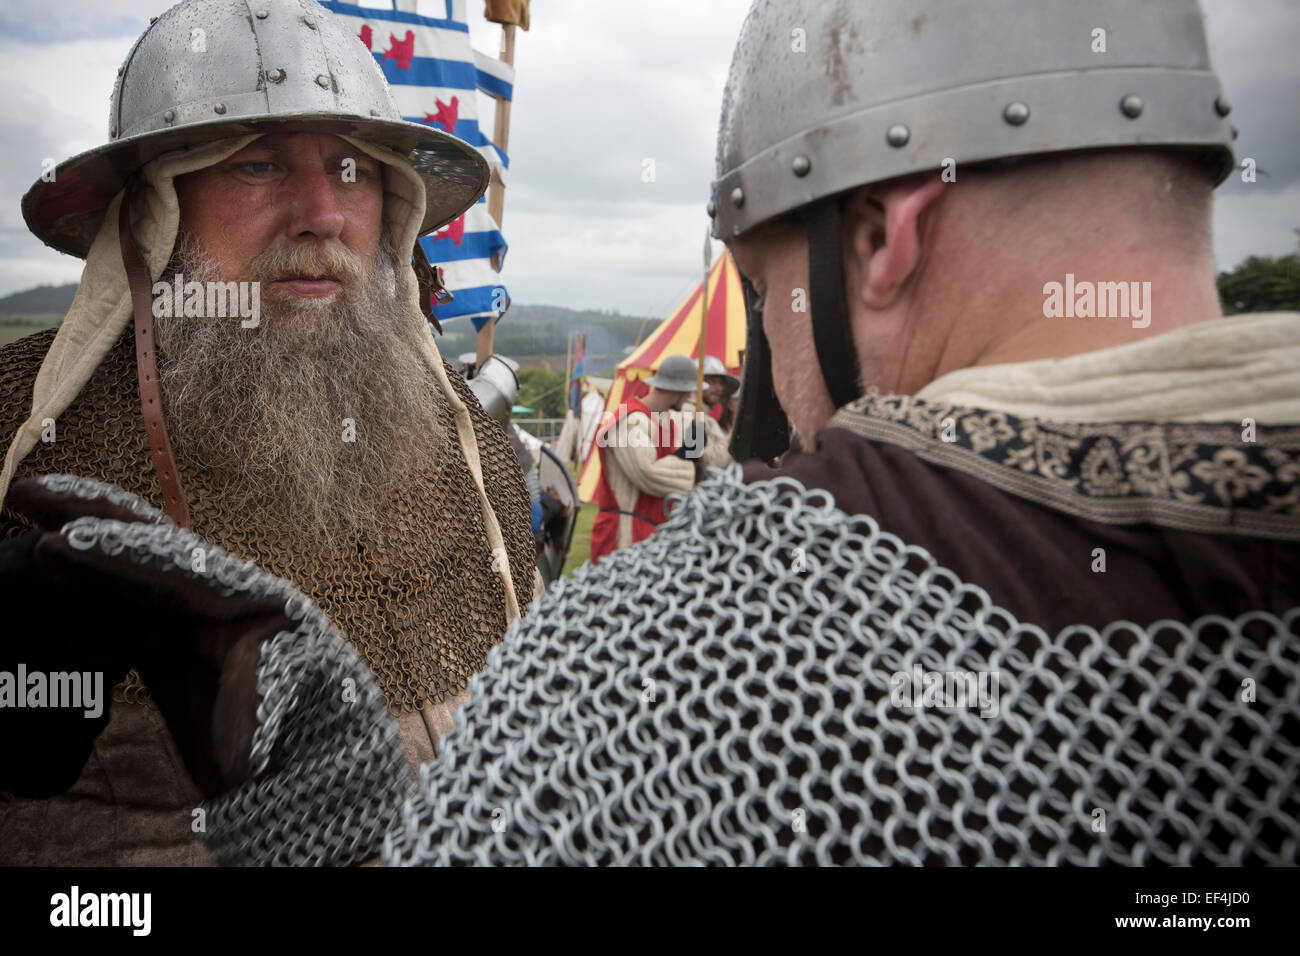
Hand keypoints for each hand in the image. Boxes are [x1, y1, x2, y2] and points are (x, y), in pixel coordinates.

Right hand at [1, 475, 286, 798]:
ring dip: (82, 538)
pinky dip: (87, 582)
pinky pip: (124, 604)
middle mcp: (224, 601)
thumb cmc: (312, 739)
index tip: (61, 543)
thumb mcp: (292, 725)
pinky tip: (49, 567)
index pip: (178, 570)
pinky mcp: (172, 649)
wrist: (312, 772)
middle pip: (151, 547)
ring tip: (26, 509)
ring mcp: (194, 622)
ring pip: (132, 569)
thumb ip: (263, 714)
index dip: (119, 555)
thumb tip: (238, 740)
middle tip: (26, 494)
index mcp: (256, 605)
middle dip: (92, 517)